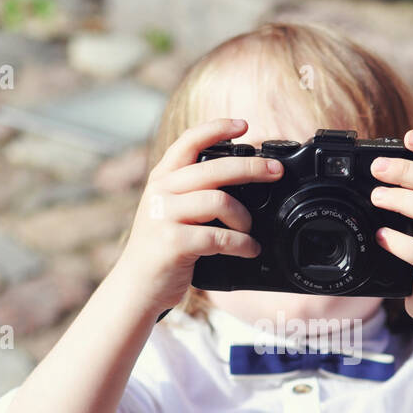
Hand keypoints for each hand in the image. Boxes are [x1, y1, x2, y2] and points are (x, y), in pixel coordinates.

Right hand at [115, 118, 283, 313]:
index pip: (188, 141)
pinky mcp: (173, 243)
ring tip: (250, 230)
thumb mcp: (170, 211)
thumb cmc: (162, 250)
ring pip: (219, 201)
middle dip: (252, 168)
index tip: (243, 125)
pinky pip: (220, 237)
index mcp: (162, 179)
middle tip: (276, 172)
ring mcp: (164, 216)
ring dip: (244, 217)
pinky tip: (249, 249)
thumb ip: (193, 192)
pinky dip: (242, 244)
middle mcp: (161, 192)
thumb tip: (242, 178)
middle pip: (214, 168)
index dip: (216, 128)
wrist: (136, 287)